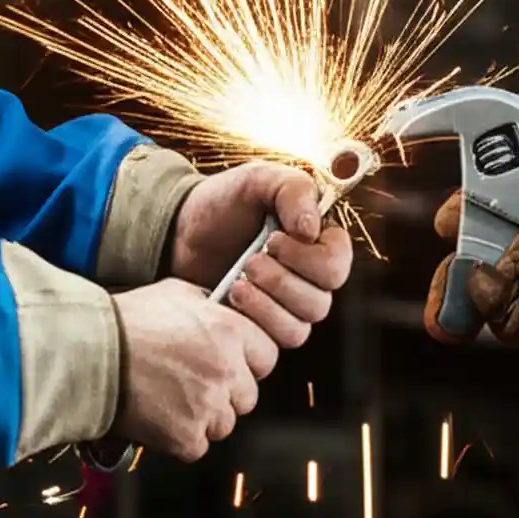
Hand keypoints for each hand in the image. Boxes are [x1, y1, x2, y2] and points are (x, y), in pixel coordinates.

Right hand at [111, 279, 277, 461]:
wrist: (88, 354)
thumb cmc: (126, 321)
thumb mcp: (177, 293)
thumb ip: (209, 304)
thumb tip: (219, 308)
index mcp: (232, 332)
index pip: (267, 357)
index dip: (248, 363)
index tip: (232, 365)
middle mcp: (227, 370)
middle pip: (248, 396)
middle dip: (228, 394)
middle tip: (198, 387)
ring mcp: (209, 405)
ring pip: (225, 424)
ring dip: (206, 419)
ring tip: (175, 403)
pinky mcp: (186, 435)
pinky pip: (198, 447)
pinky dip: (181, 440)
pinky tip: (162, 421)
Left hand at [171, 161, 352, 347]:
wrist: (178, 234)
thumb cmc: (222, 203)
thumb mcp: (258, 180)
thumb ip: (294, 191)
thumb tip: (312, 230)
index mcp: (318, 239)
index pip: (339, 260)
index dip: (312, 255)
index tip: (275, 238)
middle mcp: (312, 275)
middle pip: (324, 295)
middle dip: (284, 278)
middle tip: (252, 259)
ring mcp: (292, 304)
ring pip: (306, 319)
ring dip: (271, 298)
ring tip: (239, 279)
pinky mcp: (269, 325)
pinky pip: (285, 337)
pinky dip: (260, 317)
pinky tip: (233, 297)